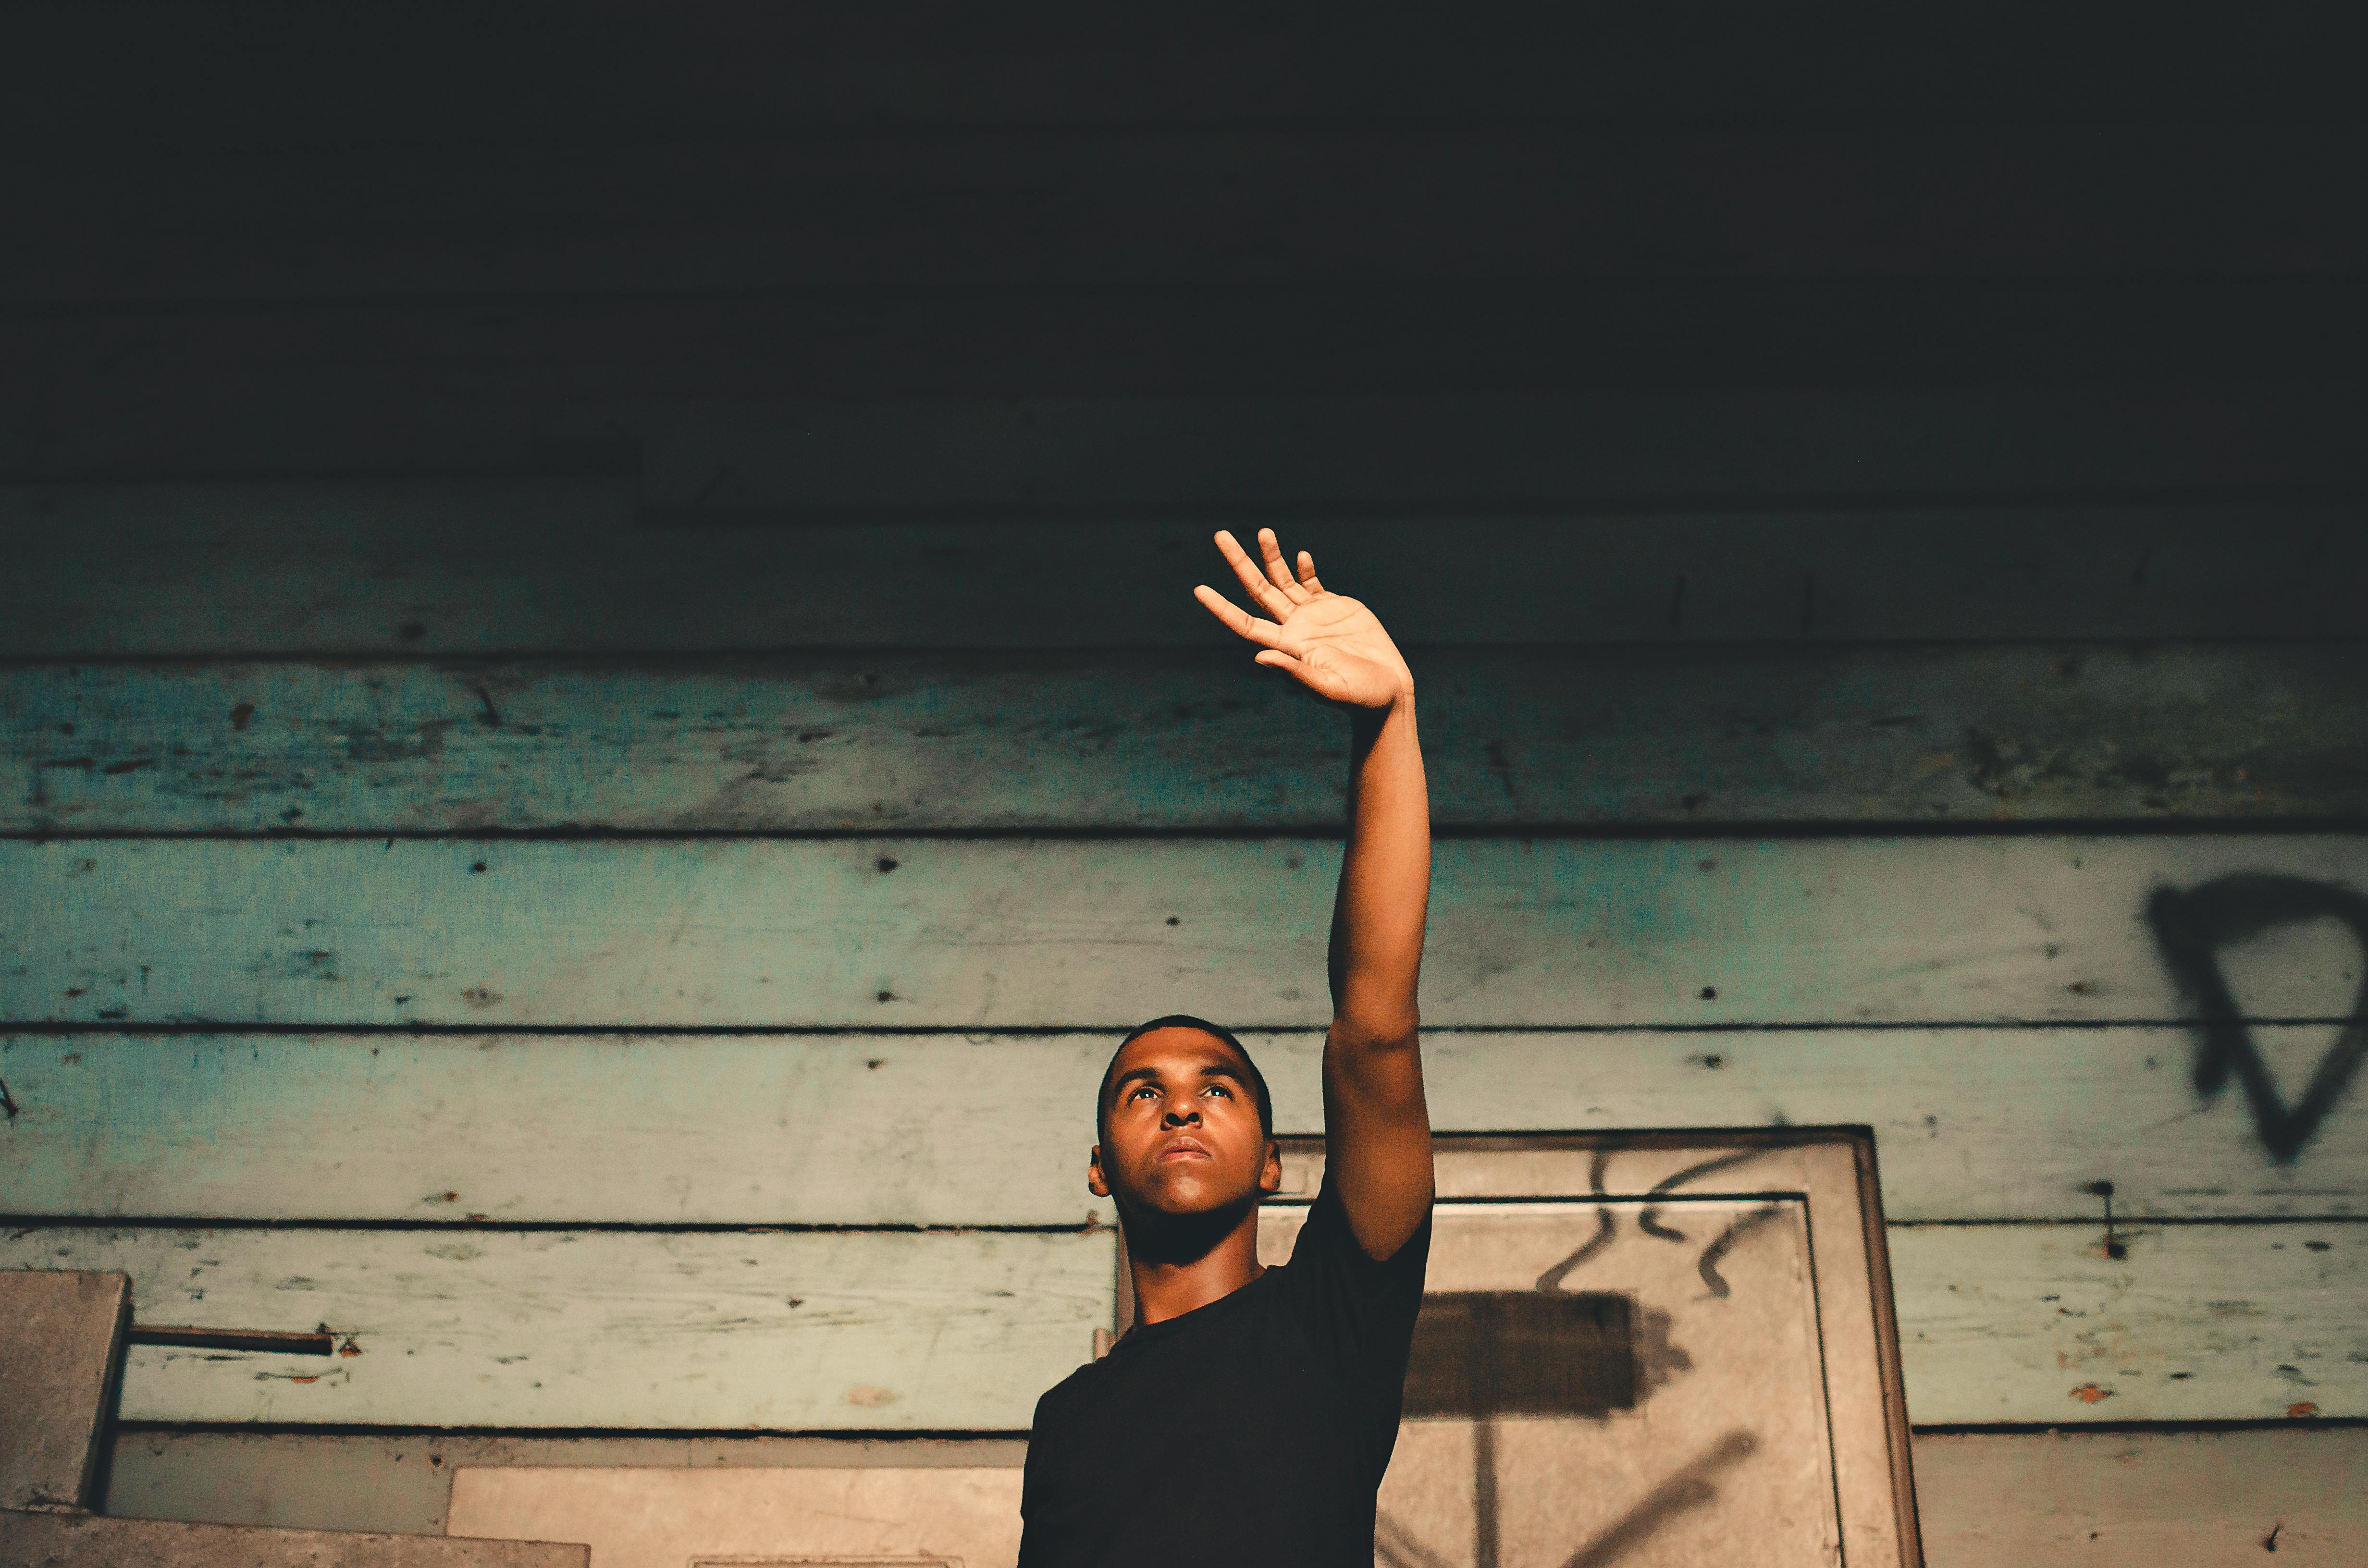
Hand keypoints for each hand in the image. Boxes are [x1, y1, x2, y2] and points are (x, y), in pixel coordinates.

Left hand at [1193, 528, 1412, 710]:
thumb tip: (1259, 658)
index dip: (1221, 607)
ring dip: (1272, 556)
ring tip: (1263, 531)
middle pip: (1258, 591)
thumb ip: (1295, 672)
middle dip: (1239, 563)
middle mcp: (1294, 628)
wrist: (1388, 692)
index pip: (1245, 624)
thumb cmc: (1359, 698)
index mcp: (1286, 646)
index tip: (1198, 590)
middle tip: (1220, 536)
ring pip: (1283, 581)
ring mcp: (1313, 616)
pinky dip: (1305, 569)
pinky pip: (1312, 584)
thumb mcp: (1327, 687)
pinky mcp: (1336, 608)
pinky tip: (1300, 557)